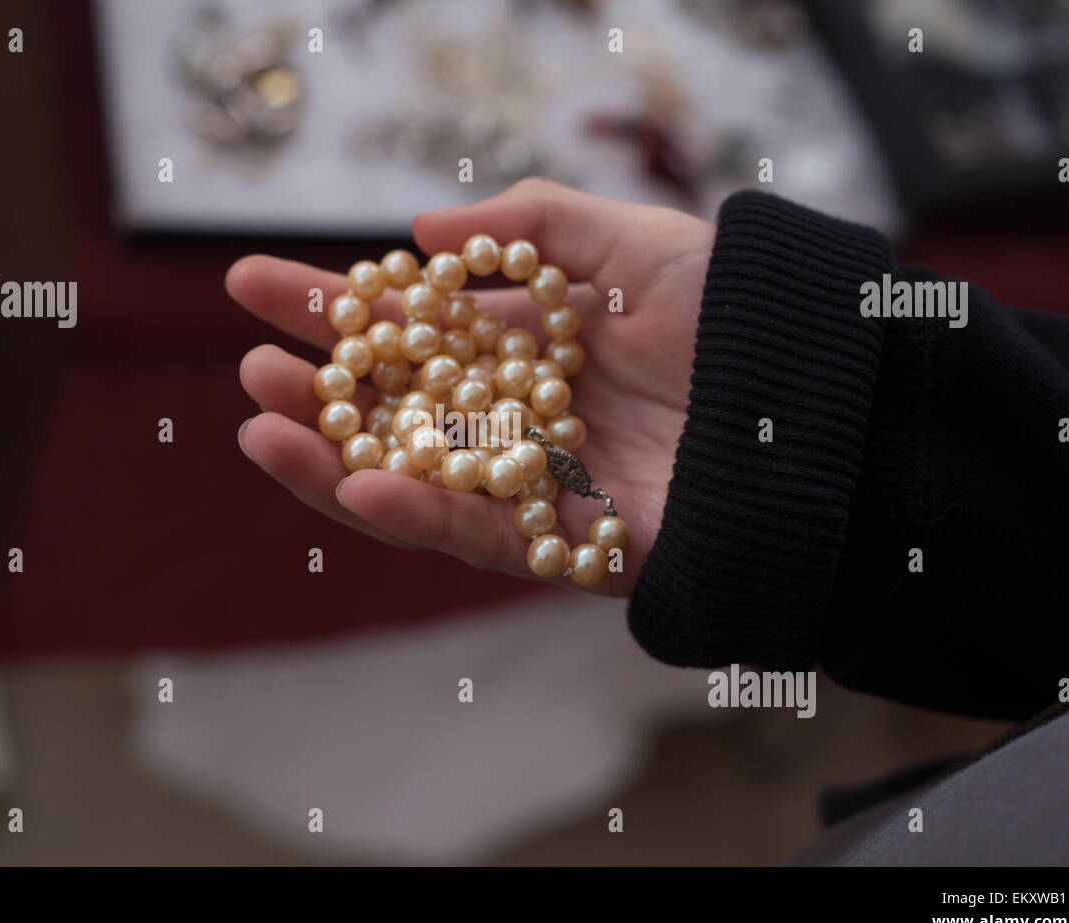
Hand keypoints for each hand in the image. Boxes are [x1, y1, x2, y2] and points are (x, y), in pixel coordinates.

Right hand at [228, 178, 714, 595]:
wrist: (821, 407)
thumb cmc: (737, 318)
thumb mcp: (629, 243)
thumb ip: (530, 230)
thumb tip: (422, 229)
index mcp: (527, 347)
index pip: (410, 331)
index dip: (337, 310)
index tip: (256, 286)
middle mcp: (519, 417)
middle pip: (397, 408)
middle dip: (319, 385)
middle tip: (247, 361)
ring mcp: (537, 484)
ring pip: (417, 478)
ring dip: (335, 458)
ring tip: (261, 425)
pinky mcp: (567, 547)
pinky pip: (482, 535)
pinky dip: (421, 513)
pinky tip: (359, 481)